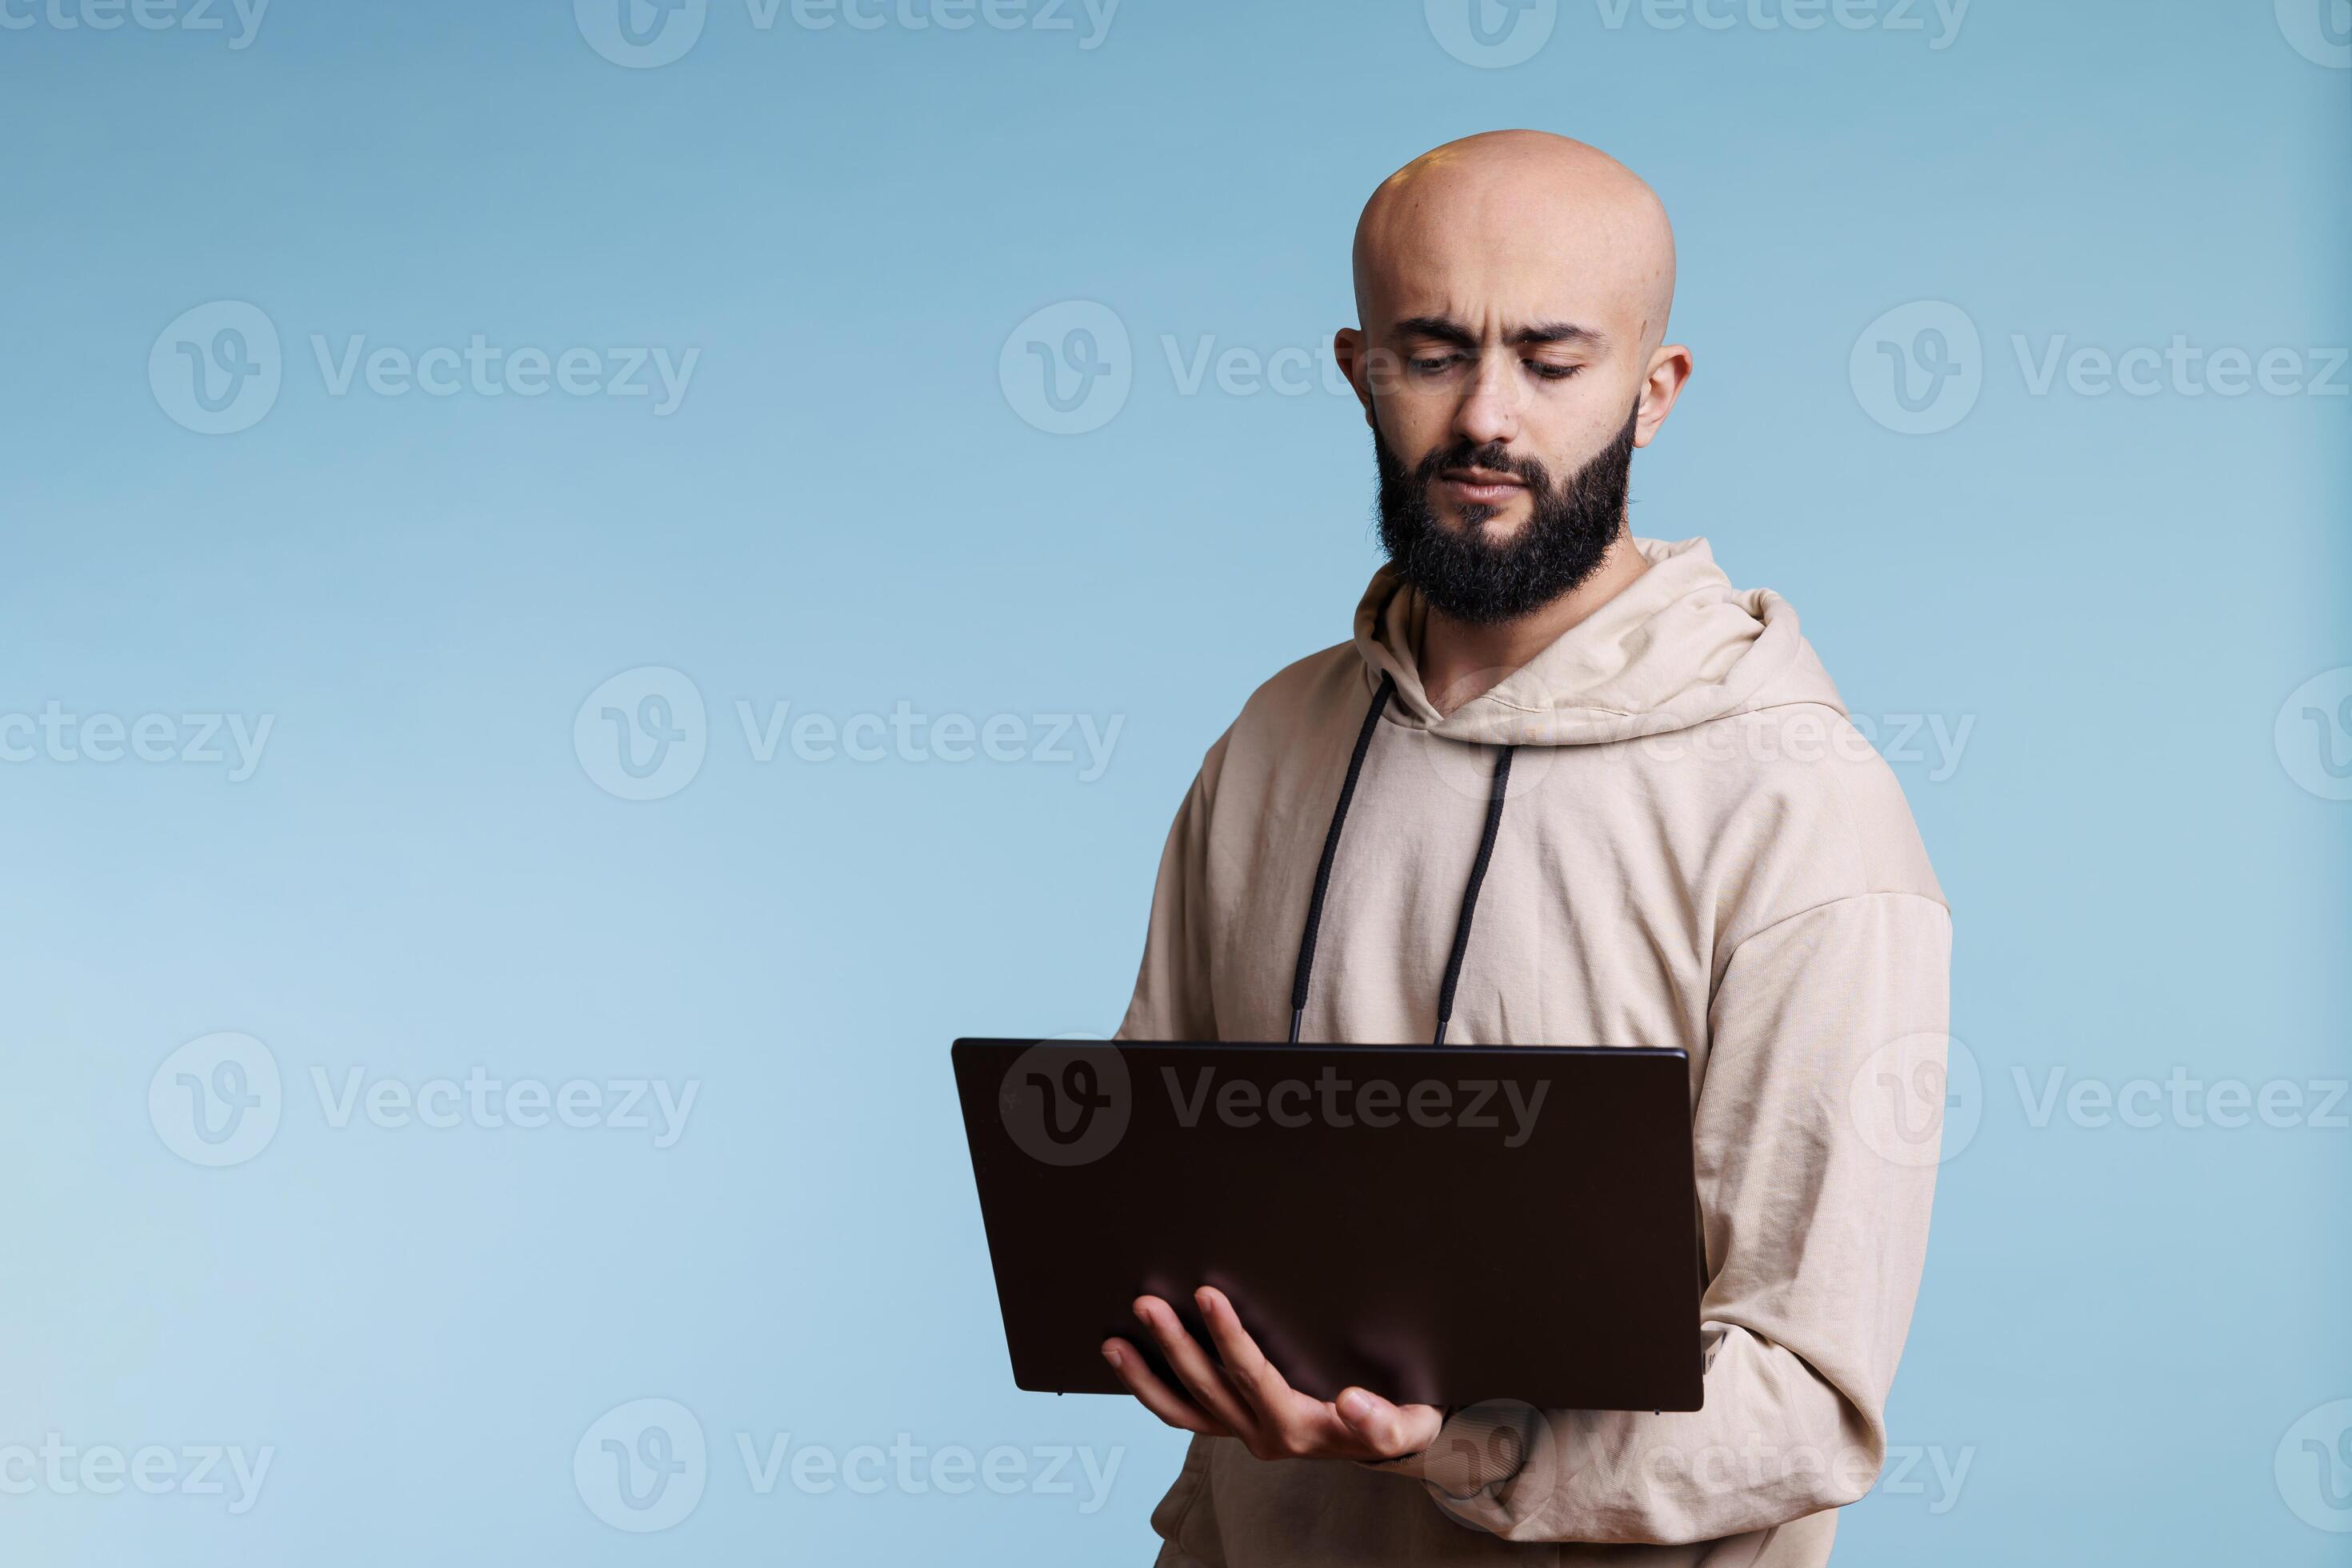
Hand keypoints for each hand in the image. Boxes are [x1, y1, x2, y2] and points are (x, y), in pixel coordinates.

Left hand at [1103, 1286, 1444, 1462]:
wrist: (1389, 1443)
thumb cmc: (1398, 1421)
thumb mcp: (1406, 1423)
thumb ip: (1382, 1420)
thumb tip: (1352, 1402)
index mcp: (1300, 1427)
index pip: (1253, 1376)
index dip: (1227, 1336)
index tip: (1205, 1296)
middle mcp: (1265, 1436)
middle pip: (1208, 1388)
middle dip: (1174, 1345)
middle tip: (1146, 1303)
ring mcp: (1246, 1432)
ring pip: (1185, 1409)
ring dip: (1147, 1376)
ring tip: (1115, 1342)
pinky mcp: (1237, 1425)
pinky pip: (1185, 1415)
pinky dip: (1153, 1391)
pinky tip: (1129, 1361)